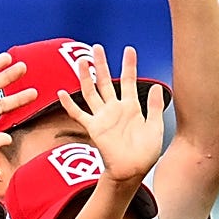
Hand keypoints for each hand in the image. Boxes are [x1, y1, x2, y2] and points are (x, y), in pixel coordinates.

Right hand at [61, 45, 168, 182]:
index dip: (129, 65)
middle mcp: (115, 109)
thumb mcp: (155, 125)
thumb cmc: (145, 152)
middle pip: (105, 81)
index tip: (129, 50)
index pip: (129, 80)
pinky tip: (62, 93)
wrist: (133, 170)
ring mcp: (103, 117)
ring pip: (91, 92)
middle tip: (97, 48)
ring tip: (81, 61)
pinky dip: (70, 104)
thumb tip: (156, 86)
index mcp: (131, 107)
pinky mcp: (94, 128)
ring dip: (85, 77)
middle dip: (101, 64)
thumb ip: (154, 106)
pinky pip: (79, 114)